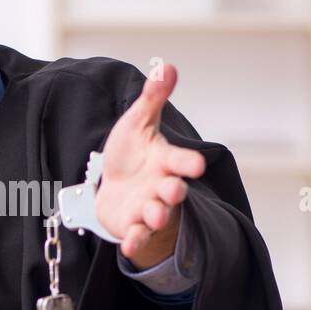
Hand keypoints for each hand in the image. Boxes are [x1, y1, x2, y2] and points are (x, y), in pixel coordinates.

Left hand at [94, 63, 205, 263]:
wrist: (114, 183)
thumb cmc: (131, 152)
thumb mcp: (138, 122)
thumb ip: (152, 98)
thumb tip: (167, 65)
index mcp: (165, 161)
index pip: (181, 161)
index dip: (188, 162)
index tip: (197, 164)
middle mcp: (162, 186)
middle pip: (174, 191)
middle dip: (174, 191)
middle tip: (174, 190)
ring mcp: (149, 208)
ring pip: (158, 214)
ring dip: (157, 214)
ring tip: (154, 212)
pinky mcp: (133, 226)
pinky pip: (137, 236)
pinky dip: (135, 241)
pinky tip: (128, 244)